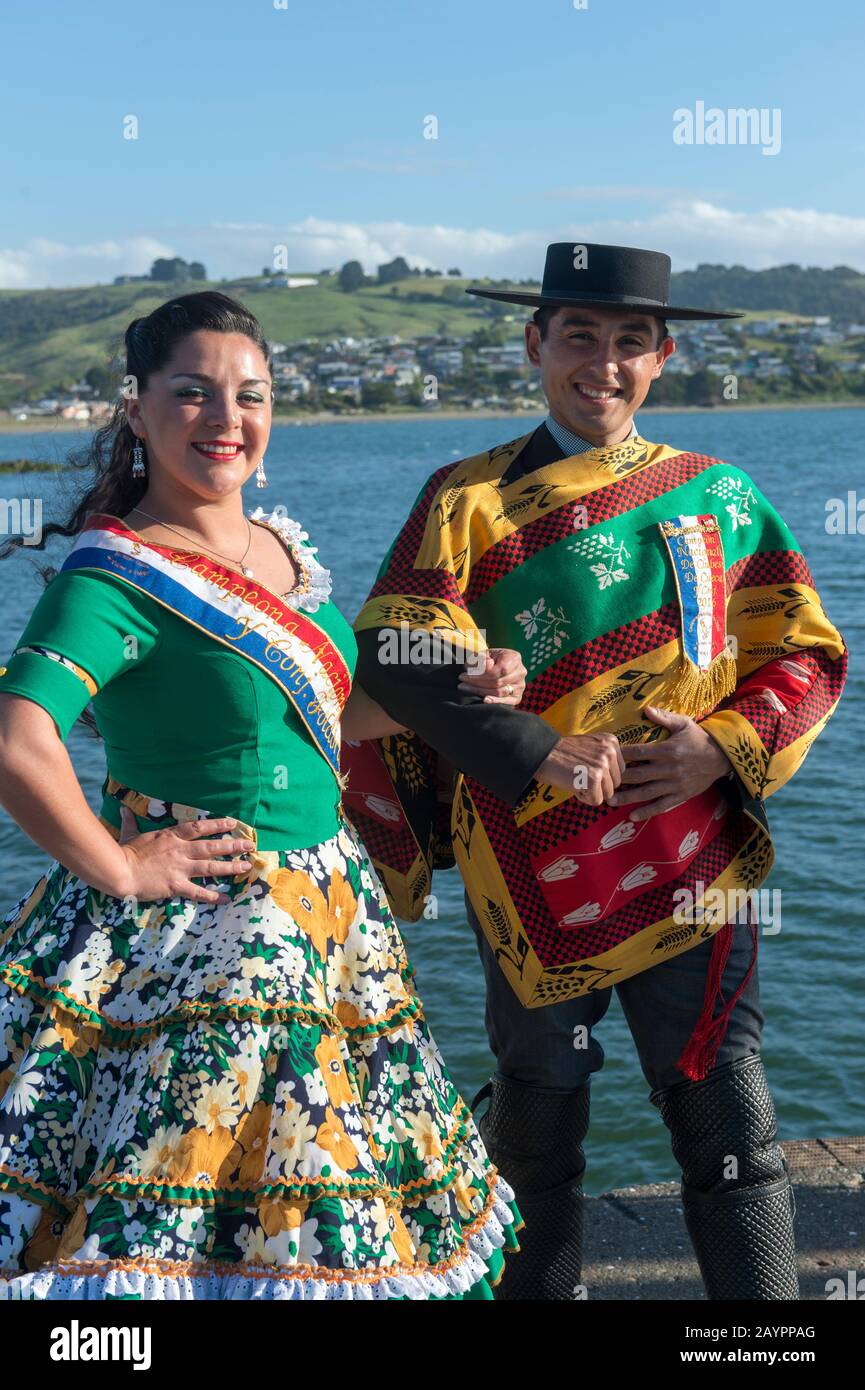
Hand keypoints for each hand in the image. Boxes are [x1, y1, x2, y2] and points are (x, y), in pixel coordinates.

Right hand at [114, 817, 256, 904]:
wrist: (119, 871)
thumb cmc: (124, 852)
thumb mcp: (130, 834)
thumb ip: (130, 821)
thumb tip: (124, 809)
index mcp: (171, 836)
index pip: (199, 827)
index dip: (217, 824)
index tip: (233, 823)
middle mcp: (180, 850)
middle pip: (212, 846)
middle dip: (233, 845)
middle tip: (250, 845)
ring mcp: (179, 868)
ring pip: (210, 866)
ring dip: (230, 867)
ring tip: (246, 866)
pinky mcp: (176, 885)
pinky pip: (198, 892)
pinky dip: (213, 897)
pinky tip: (226, 899)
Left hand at [458, 647, 526, 704]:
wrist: (495, 666)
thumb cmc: (487, 660)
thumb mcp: (482, 655)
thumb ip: (481, 659)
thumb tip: (487, 666)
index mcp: (514, 658)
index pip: (498, 670)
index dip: (480, 675)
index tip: (464, 675)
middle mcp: (520, 672)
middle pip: (498, 682)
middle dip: (477, 683)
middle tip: (462, 682)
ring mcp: (520, 686)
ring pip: (499, 692)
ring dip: (480, 691)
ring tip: (465, 688)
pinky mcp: (517, 697)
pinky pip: (506, 702)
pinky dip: (495, 701)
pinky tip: (484, 700)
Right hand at [535, 733, 624, 805]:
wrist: (541, 753)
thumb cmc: (562, 753)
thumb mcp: (590, 746)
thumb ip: (606, 758)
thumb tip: (617, 781)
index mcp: (611, 742)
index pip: (619, 771)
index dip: (602, 776)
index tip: (585, 769)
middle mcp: (610, 752)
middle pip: (616, 784)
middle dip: (598, 786)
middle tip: (579, 775)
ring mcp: (603, 765)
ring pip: (608, 794)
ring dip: (591, 792)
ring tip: (576, 779)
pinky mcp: (594, 779)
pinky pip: (596, 800)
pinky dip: (583, 797)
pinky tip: (573, 784)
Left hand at [610, 706, 731, 821]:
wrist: (722, 757)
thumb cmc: (699, 738)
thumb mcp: (684, 724)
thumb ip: (664, 718)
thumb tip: (646, 709)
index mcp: (667, 750)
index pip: (639, 752)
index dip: (622, 755)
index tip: (607, 757)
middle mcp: (669, 768)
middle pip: (639, 775)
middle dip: (619, 780)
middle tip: (602, 782)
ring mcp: (675, 784)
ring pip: (647, 793)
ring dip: (627, 798)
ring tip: (610, 801)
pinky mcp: (681, 795)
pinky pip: (662, 806)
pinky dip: (647, 812)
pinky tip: (632, 816)